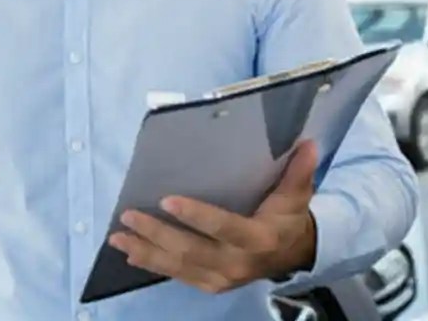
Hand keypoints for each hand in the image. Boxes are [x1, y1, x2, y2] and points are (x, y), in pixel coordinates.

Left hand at [108, 140, 318, 294]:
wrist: (292, 254)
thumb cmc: (289, 217)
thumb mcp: (297, 195)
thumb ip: (299, 171)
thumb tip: (308, 143)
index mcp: (258, 239)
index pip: (223, 228)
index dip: (196, 216)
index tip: (167, 199)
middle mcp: (237, 264)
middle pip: (191, 250)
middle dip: (157, 233)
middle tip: (129, 215)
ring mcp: (222, 279)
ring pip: (179, 266)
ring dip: (146, 250)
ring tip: (118, 236)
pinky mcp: (210, 285)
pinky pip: (178, 275)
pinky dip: (153, 264)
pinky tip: (131, 252)